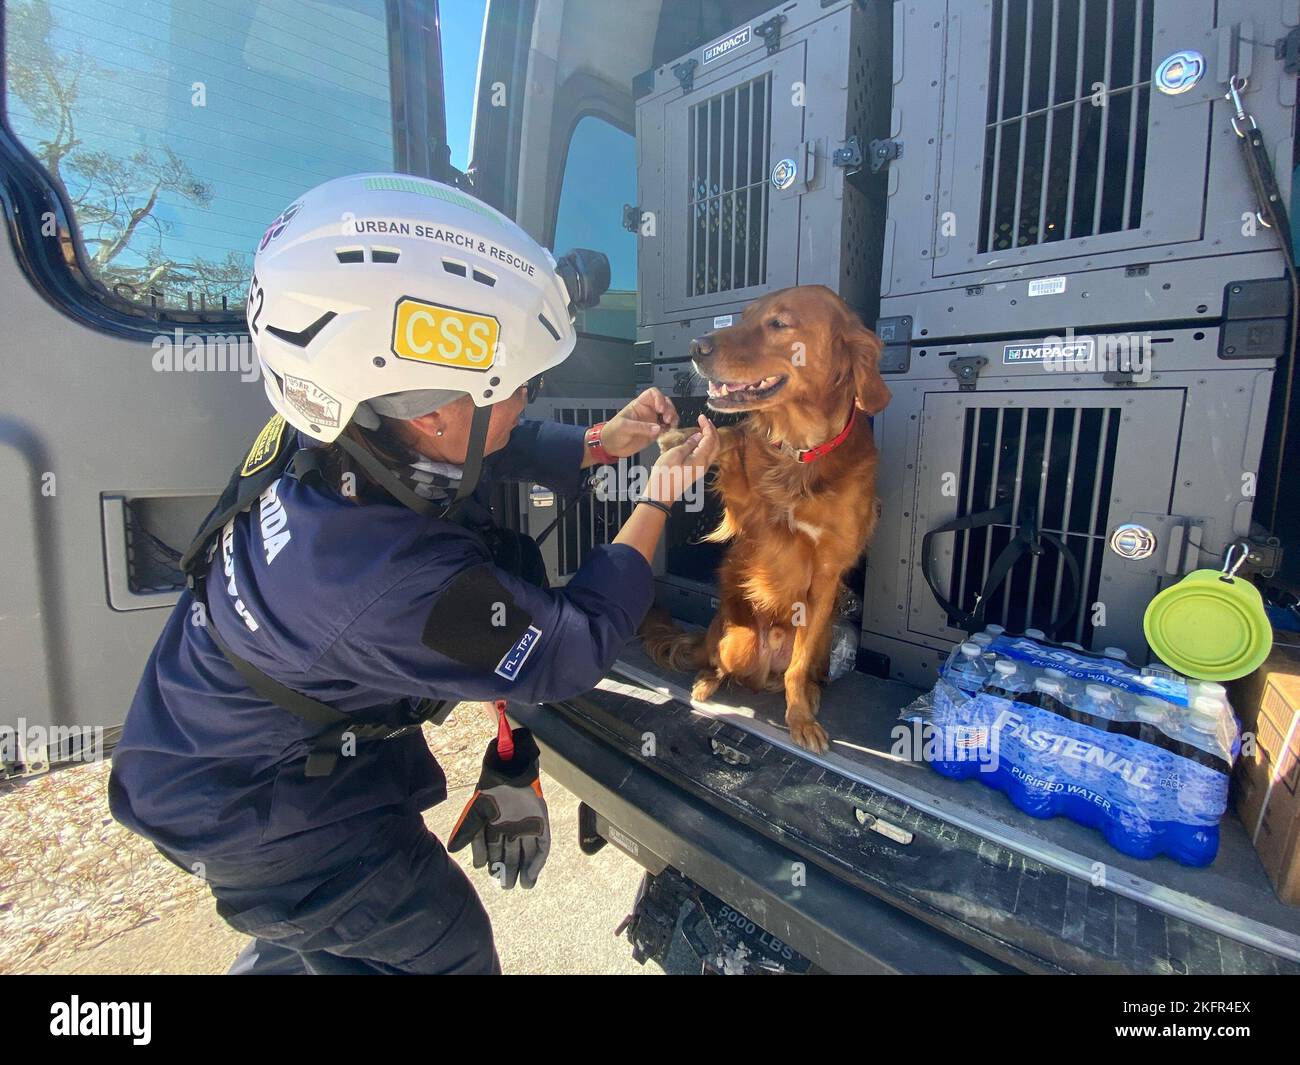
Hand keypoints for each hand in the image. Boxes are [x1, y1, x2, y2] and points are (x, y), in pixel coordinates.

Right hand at [447, 728, 549, 888]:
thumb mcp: (475, 812)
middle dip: (508, 870)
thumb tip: (452, 850)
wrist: (510, 771)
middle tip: (505, 886)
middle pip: (511, 855)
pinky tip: (532, 874)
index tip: (489, 873)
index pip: (493, 850)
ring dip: (525, 870)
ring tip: (521, 886)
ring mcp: (528, 827)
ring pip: (526, 853)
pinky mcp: (541, 824)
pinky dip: (537, 862)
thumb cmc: (492, 789)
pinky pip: (542, 847)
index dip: (491, 863)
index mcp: (495, 826)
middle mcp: (512, 829)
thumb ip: (466, 832)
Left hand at [599, 388, 679, 457]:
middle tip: (668, 419)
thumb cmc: (612, 432)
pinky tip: (668, 433)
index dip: (659, 398)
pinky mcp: (654, 434)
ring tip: (671, 426)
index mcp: (639, 405)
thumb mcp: (624, 427)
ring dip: (673, 420)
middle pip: (665, 404)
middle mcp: (648, 412)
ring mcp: (652, 422)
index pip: (653, 394)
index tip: (660, 408)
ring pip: (668, 416)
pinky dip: (670, 431)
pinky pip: (667, 429)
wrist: (610, 447)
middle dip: (669, 409)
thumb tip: (657, 428)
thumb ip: (641, 427)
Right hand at [645, 413, 718, 503]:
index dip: (707, 426)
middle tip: (705, 420)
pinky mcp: (696, 472)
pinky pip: (707, 455)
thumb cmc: (664, 476)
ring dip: (710, 437)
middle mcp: (704, 465)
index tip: (701, 417)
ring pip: (713, 450)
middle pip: (716, 444)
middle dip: (712, 430)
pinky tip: (698, 441)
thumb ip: (688, 444)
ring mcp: (701, 469)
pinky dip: (706, 445)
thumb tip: (698, 436)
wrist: (660, 494)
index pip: (710, 438)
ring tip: (703, 428)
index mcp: (700, 459)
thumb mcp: (674, 454)